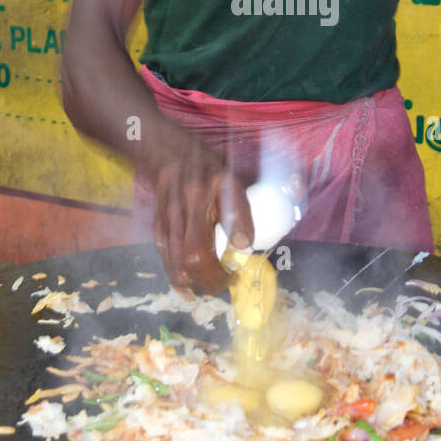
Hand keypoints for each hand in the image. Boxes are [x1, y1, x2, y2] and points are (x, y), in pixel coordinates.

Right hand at [152, 142, 253, 294]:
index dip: (239, 231)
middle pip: (196, 253)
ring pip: (179, 261)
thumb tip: (282, 205)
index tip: (244, 250)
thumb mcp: (237, 173)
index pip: (232, 210)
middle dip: (212, 279)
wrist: (167, 152)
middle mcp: (193, 199)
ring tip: (211, 287)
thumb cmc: (209, 167)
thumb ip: (262, 192)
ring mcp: (172, 214)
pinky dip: (178, 278)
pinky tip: (189, 287)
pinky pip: (166, 257)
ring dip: (196, 283)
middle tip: (227, 283)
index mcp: (220, 183)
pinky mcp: (158, 224)